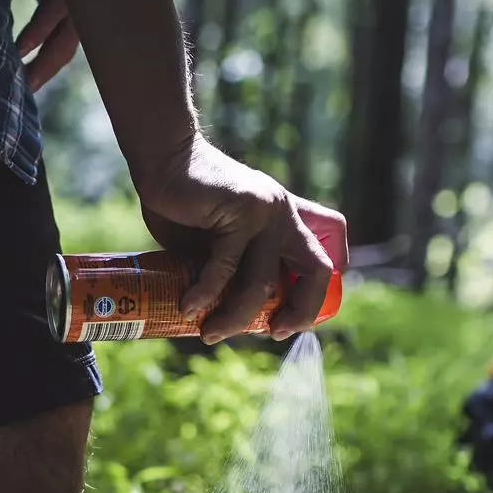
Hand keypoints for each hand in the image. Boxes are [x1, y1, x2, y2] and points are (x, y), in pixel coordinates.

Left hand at [15, 0, 80, 89]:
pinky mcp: (79, 19)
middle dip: (42, 68)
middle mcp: (79, 3)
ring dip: (47, 69)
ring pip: (67, 49)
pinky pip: (67, 44)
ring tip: (26, 87)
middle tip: (21, 89)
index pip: (51, 14)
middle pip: (63, 44)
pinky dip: (51, 59)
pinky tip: (36, 72)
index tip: (16, 54)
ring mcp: (81, 14)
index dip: (34, 36)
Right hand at [134, 137, 348, 342]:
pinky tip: (188, 308)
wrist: (163, 158)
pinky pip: (225, 268)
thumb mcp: (217, 238)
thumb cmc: (185, 203)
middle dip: (301, 312)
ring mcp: (265, 211)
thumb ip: (232, 265)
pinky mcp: (240, 212)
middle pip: (317, 270)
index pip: (328, 250)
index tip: (289, 318)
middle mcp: (284, 213)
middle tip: (272, 334)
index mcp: (286, 218)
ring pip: (263, 282)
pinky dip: (205, 295)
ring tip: (210, 333)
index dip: (321, 289)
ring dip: (235, 318)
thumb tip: (228, 315)